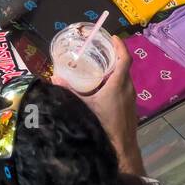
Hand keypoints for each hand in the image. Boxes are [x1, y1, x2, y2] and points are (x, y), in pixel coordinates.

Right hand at [52, 34, 142, 172]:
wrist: (121, 147)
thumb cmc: (103, 124)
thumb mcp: (82, 106)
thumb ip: (68, 91)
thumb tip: (54, 77)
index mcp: (118, 84)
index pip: (124, 59)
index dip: (120, 46)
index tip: (113, 37)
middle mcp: (128, 88)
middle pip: (124, 67)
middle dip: (113, 56)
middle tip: (100, 49)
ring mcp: (130, 97)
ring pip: (124, 78)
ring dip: (114, 70)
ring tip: (98, 65)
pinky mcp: (129, 105)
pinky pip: (123, 87)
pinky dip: (114, 81)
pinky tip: (101, 86)